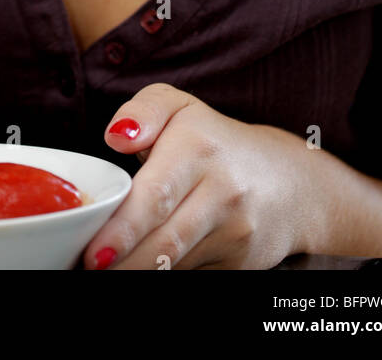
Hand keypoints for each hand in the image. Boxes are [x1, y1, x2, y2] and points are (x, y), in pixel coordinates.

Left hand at [82, 83, 318, 269]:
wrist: (290, 181)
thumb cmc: (215, 141)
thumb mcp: (180, 108)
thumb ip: (143, 111)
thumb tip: (116, 137)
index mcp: (199, 146)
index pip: (156, 194)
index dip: (123, 228)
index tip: (94, 253)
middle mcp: (222, 190)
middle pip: (165, 238)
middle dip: (124, 262)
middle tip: (91, 269)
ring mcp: (235, 231)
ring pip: (176, 262)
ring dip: (139, 270)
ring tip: (109, 270)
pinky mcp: (239, 262)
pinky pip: (192, 271)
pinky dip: (164, 272)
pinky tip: (142, 266)